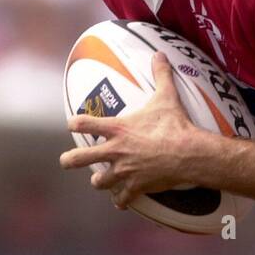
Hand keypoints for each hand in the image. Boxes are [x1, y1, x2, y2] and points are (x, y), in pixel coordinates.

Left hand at [60, 52, 204, 208]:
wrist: (188, 153)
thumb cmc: (175, 124)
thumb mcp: (166, 97)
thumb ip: (161, 75)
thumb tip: (160, 54)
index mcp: (117, 129)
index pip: (84, 123)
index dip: (75, 122)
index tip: (72, 123)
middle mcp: (115, 151)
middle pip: (79, 158)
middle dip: (70, 160)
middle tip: (66, 160)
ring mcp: (124, 171)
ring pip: (99, 181)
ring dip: (99, 180)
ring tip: (100, 179)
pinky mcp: (136, 186)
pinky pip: (122, 198)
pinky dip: (121, 199)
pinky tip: (121, 200)